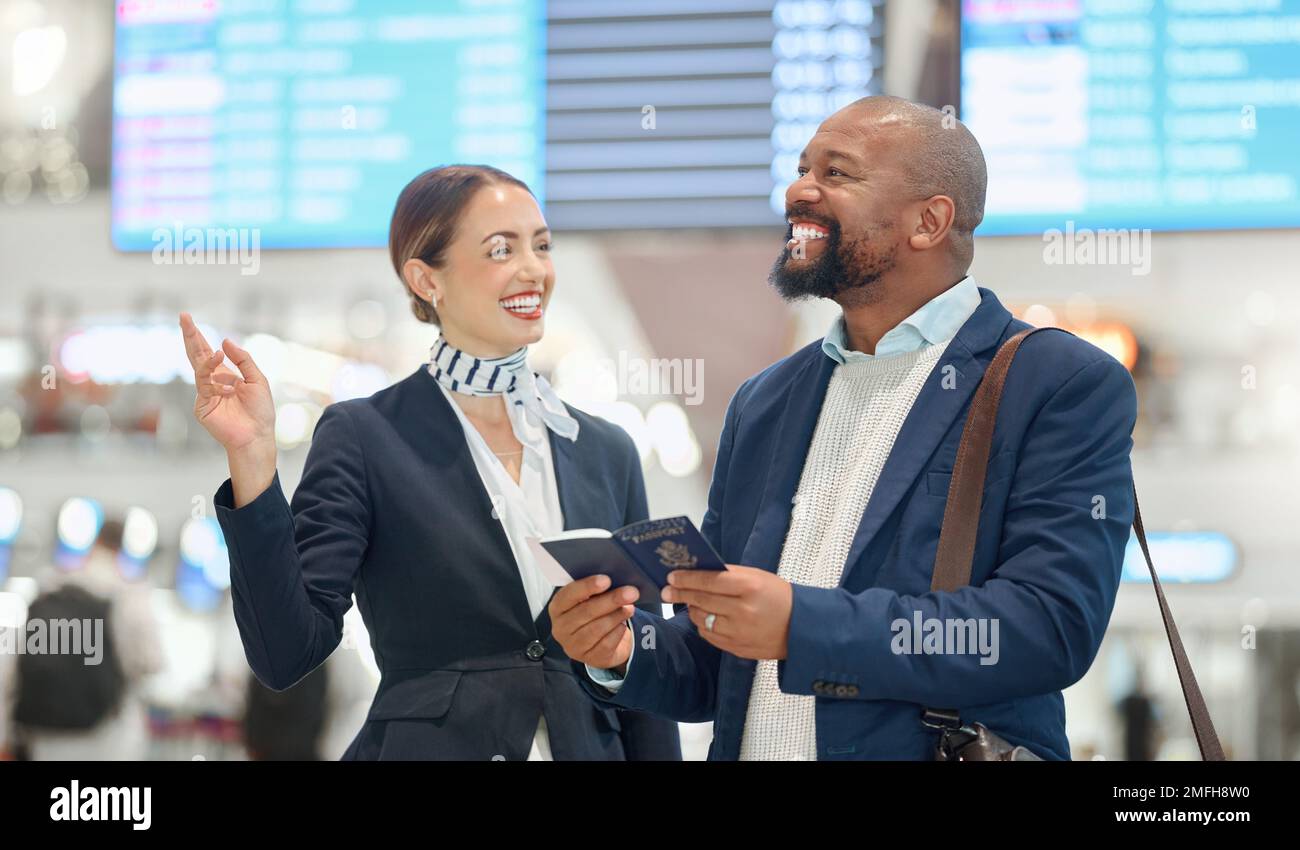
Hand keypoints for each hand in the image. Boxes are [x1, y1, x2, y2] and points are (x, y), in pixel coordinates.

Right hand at [179, 312, 274, 453]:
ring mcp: (204, 394)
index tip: (186, 319)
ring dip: (208, 360)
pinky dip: (216, 384)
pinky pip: (205, 387)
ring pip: (200, 369)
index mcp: (224, 375)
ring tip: (218, 355)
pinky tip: (229, 388)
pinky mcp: (202, 406)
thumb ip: (243, 360)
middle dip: (190, 336)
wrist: (257, 435)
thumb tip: (224, 341)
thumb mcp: (257, 379)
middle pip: (196, 355)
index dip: (197, 335)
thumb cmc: (260, 411)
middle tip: (184, 317)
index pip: (206, 351)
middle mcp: (211, 382)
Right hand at [549, 575, 638, 673]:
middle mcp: (560, 628)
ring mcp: (573, 646)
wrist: (599, 642)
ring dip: (617, 616)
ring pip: (597, 628)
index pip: (569, 595)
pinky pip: (606, 643)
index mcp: (557, 608)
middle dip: (611, 600)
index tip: (606, 580)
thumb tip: (614, 582)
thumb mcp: (588, 600)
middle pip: (586, 612)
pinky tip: (622, 625)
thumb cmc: (592, 614)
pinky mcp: (590, 658)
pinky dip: (617, 632)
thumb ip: (595, 591)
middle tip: (630, 592)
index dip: (587, 586)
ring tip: (629, 607)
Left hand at [661, 565, 791, 659]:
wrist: (802, 629)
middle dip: (680, 594)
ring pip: (702, 619)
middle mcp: (743, 611)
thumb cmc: (779, 597)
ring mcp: (739, 633)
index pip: (709, 581)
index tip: (671, 577)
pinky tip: (704, 617)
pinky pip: (709, 635)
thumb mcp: (758, 577)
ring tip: (689, 602)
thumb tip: (698, 572)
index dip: (687, 579)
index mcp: (749, 587)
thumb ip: (729, 575)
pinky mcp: (737, 648)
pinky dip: (703, 625)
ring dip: (691, 609)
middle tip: (667, 590)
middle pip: (701, 600)